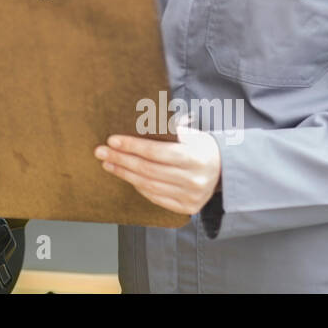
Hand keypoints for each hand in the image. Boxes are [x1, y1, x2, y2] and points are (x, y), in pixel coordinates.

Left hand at [94, 121, 221, 215]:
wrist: (226, 170)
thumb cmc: (203, 147)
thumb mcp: (193, 134)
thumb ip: (171, 129)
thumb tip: (141, 119)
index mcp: (195, 158)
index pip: (156, 152)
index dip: (132, 146)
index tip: (112, 140)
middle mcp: (193, 179)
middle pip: (148, 170)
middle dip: (121, 159)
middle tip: (101, 151)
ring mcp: (190, 196)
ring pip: (149, 185)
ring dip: (124, 174)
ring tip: (108, 163)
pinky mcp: (187, 208)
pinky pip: (156, 198)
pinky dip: (139, 187)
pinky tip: (126, 176)